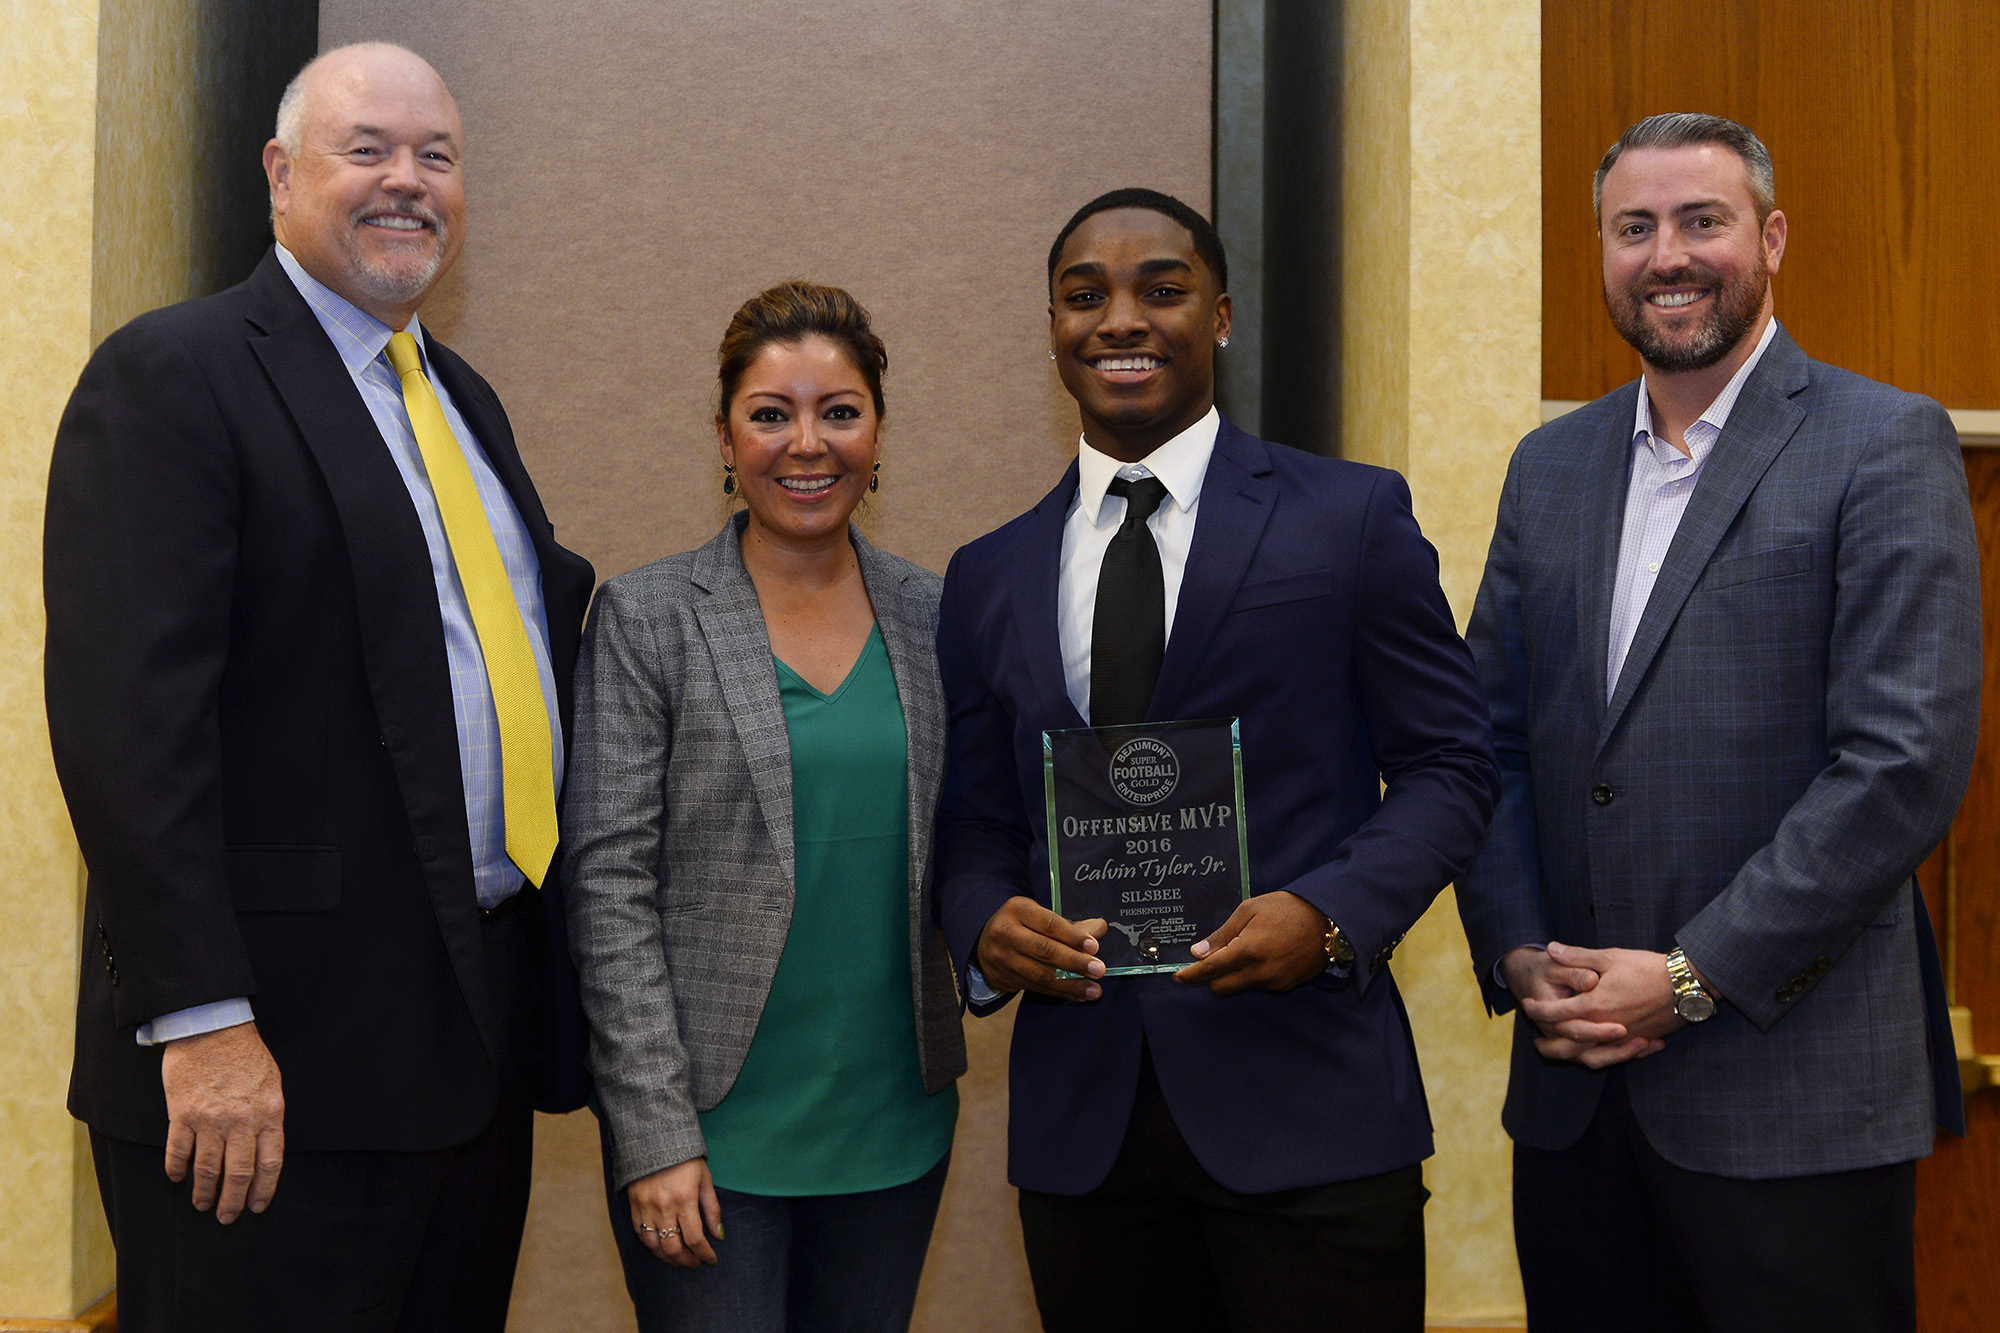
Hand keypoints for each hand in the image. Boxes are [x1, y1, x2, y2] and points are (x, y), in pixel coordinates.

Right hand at [160, 1021, 284, 1223]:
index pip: (270, 1163)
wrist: (213, 1028)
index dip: (263, 1189)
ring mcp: (210, 1120)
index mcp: (269, 1114)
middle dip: (232, 1201)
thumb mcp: (272, 1085)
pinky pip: (178, 1151)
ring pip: (207, 1168)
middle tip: (227, 1218)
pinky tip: (176, 1178)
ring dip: (204, 1191)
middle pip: (238, 1173)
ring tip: (202, 1205)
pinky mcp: (183, 1115)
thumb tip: (263, 1151)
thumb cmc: (246, 1056)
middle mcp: (241, 1122)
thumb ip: (268, 1118)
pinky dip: (177, 1169)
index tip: (256, 1207)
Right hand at [629, 1157, 722, 1267]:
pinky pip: (640, 1233)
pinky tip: (660, 1248)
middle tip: (696, 1264)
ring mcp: (646, 1207)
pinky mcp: (634, 1205)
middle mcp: (664, 1207)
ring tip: (679, 1261)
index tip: (711, 1260)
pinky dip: (650, 1245)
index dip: (705, 1254)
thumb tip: (719, 1235)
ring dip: (668, 1258)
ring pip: (654, 1245)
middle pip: (674, 1248)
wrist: (655, 1139)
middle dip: (687, 1261)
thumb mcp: (705, 1179)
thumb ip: (712, 1209)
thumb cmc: (685, 1159)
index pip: (695, 1239)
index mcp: (685, 1200)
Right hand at [975, 898, 1106, 1000]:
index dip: (1072, 936)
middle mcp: (1006, 933)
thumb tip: (1100, 928)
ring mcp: (1004, 958)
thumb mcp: (1039, 915)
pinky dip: (1061, 992)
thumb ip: (1070, 924)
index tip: (1094, 947)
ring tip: (1094, 990)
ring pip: (1041, 974)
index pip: (1049, 923)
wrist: (983, 942)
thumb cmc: (1020, 924)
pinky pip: (1038, 987)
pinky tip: (1080, 994)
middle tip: (1099, 970)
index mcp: (1017, 909)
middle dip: (1074, 962)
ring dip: (1071, 984)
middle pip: (1044, 950)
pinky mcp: (1006, 978)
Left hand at [1175, 891, 1329, 994]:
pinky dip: (1253, 975)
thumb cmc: (1287, 908)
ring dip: (1234, 975)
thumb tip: (1199, 952)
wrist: (1328, 919)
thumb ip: (1223, 934)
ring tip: (1246, 949)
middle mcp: (1260, 972)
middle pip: (1221, 988)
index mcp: (1248, 951)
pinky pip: (1260, 986)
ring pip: (1241, 987)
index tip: (1179, 976)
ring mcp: (1275, 982)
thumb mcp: (1250, 910)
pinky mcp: (1286, 986)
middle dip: (1211, 977)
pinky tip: (1264, 956)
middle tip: (1213, 959)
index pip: (1210, 970)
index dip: (1191, 975)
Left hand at [1520, 942, 1679, 1068]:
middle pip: (1570, 1044)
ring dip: (1572, 1055)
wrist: (1686, 984)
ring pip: (1592, 1055)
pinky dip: (1599, 1056)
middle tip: (1537, 1041)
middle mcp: (1607, 1026)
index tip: (1526, 1005)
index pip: (1558, 1013)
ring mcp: (1624, 1037)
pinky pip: (1614, 1055)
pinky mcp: (1639, 1041)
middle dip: (1550, 1044)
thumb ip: (1577, 956)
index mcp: (1595, 1005)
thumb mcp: (1610, 957)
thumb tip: (1551, 948)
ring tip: (1560, 1052)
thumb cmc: (1648, 968)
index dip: (1539, 1009)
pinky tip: (1592, 1052)